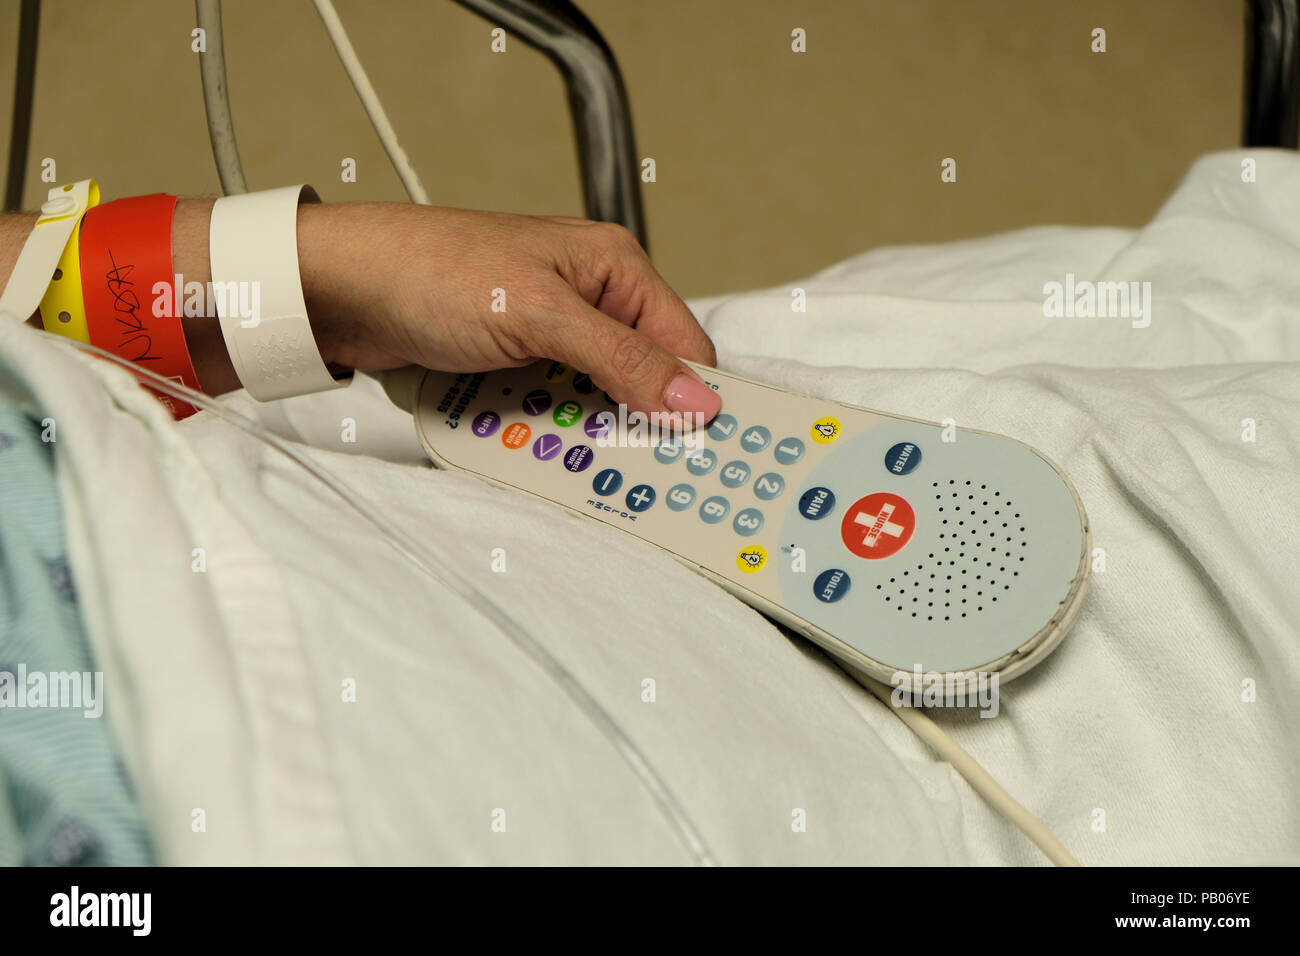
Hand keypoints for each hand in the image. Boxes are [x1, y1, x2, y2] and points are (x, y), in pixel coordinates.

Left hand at [296, 203, 721, 418]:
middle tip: (611, 455)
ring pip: (593, 405)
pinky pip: (548, 410)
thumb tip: (693, 397)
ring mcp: (550, 336)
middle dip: (623, 422)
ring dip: (573, 430)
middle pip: (640, 384)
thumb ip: (622, 359)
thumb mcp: (540, 316)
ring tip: (540, 431)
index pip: (684, 346)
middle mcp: (589, 300)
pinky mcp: (516, 364)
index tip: (693, 450)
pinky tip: (513, 430)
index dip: (689, 401)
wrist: (337, 288)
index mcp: (614, 268)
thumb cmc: (427, 268)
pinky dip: (536, 428)